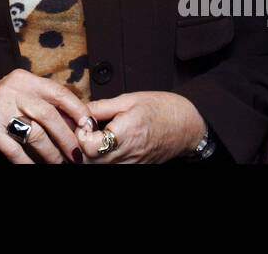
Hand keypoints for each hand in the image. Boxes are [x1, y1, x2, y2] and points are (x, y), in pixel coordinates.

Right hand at [0, 69, 89, 163]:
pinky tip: (35, 169)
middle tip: (77, 154)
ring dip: (51, 153)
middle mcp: (12, 91)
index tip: (89, 127)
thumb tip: (78, 122)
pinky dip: (28, 163)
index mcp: (25, 80)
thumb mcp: (20, 96)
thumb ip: (44, 103)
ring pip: (35, 134)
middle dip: (67, 138)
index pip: (58, 93)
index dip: (77, 110)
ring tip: (59, 163)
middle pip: (49, 115)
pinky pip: (15, 150)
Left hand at [77, 91, 205, 163]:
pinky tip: (105, 144)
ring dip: (90, 153)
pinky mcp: (135, 168)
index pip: (89, 146)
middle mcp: (128, 153)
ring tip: (96, 136)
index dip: (81, 133)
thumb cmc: (163, 110)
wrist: (187, 127)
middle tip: (86, 129)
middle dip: (81, 145)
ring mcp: (131, 164)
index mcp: (126, 132)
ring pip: (98, 166)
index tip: (85, 122)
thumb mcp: (130, 99)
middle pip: (89, 160)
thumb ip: (102, 106)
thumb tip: (82, 109)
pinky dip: (102, 158)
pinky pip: (111, 166)